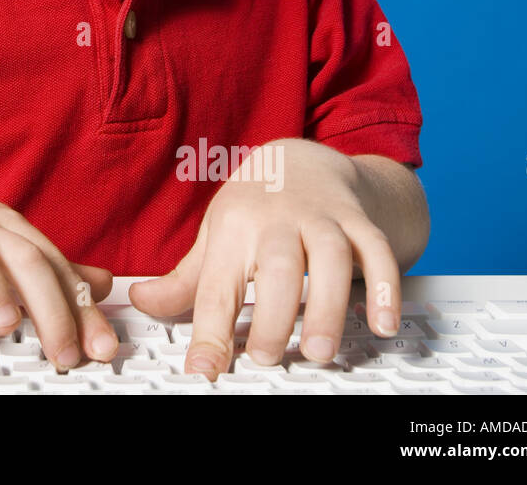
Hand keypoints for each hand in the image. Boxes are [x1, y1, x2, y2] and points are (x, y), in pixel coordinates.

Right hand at [0, 175, 117, 369]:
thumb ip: (50, 267)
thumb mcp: (2, 241)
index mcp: (11, 230)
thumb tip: (104, 284)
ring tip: (7, 327)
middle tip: (65, 352)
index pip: (56, 267)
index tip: (101, 346)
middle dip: (49, 307)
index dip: (82, 308)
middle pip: (24, 258)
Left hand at [128, 138, 400, 379]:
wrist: (303, 157)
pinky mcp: (359, 221)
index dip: (209, 331)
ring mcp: (322, 217)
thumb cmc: (255, 206)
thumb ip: (184, 278)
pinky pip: (377, 250)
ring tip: (322, 351)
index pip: (217, 285)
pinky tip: (381, 322)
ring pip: (330, 258)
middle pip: (277, 267)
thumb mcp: (215, 235)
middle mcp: (277, 219)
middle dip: (274, 316)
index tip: (204, 369)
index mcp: (234, 227)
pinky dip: (385, 287)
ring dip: (328, 307)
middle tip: (268, 357)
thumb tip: (141, 301)